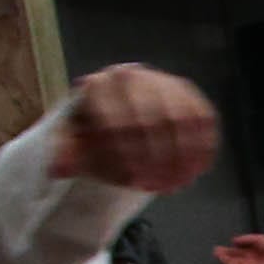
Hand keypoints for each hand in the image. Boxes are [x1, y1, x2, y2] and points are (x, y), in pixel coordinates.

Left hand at [64, 64, 220, 194]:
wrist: (118, 109)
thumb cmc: (95, 131)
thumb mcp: (75, 144)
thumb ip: (69, 156)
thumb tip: (59, 169)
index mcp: (98, 86)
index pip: (116, 122)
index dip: (127, 157)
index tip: (132, 182)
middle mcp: (132, 76)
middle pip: (153, 120)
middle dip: (158, 160)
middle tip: (158, 187)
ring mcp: (162, 81)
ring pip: (182, 119)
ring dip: (184, 157)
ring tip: (177, 184)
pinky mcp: (187, 92)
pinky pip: (203, 118)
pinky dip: (204, 146)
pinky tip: (197, 170)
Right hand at [214, 231, 263, 263]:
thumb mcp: (257, 239)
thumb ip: (245, 239)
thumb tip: (233, 241)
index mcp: (253, 254)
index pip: (238, 254)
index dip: (229, 251)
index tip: (220, 248)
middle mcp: (250, 262)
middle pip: (234, 260)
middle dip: (225, 256)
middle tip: (216, 251)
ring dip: (225, 260)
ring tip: (218, 254)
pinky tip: (225, 260)